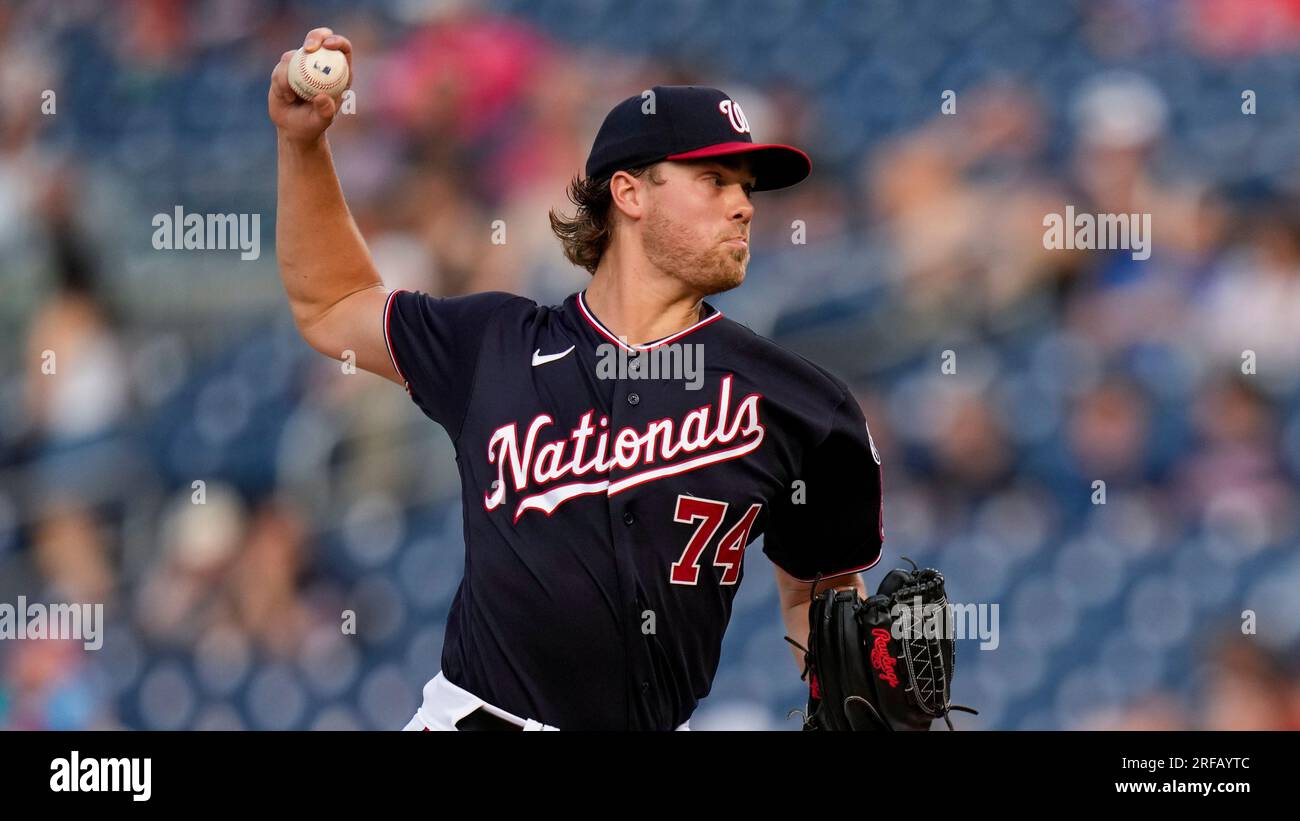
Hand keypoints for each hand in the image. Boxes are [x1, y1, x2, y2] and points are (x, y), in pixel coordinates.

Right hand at [268, 28, 352, 144]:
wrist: (294, 129)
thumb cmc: (314, 125)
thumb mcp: (322, 121)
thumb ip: (325, 111)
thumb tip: (322, 98)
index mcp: (338, 72)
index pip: (343, 49)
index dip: (337, 42)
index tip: (328, 45)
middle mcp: (319, 64)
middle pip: (319, 39)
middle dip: (315, 37)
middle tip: (308, 49)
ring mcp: (301, 65)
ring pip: (294, 55)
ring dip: (290, 74)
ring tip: (292, 96)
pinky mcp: (283, 70)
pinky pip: (280, 68)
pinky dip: (281, 82)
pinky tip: (286, 97)